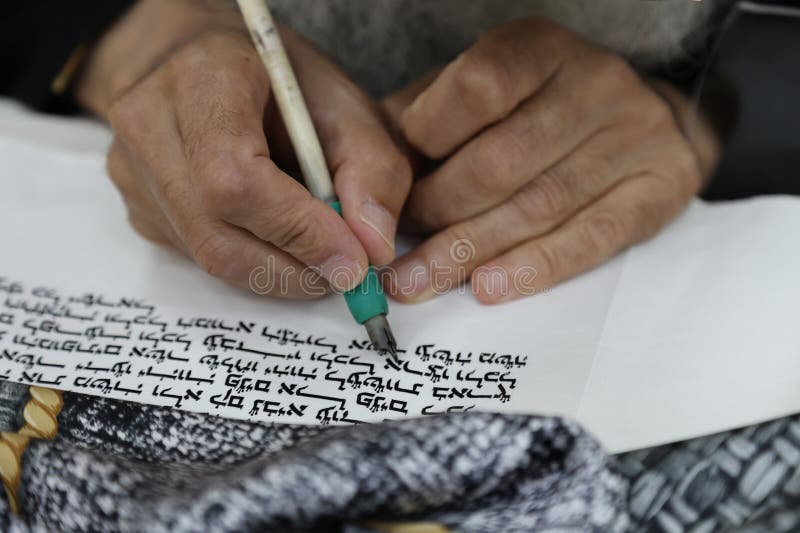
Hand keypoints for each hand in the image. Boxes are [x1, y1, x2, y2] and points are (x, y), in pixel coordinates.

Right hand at [74, 0, 410, 297]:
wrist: (208, 65)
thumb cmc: (280, 82)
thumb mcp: (346, 104)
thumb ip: (373, 170)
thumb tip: (373, 249)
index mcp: (202, 79)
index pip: (234, 178)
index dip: (297, 230)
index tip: (353, 259)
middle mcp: (149, 125)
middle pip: (215, 234)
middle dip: (294, 268)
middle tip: (346, 271)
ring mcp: (133, 172)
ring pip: (208, 256)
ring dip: (278, 272)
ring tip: (320, 252)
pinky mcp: (139, 209)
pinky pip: (199, 259)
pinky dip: (254, 263)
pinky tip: (278, 237)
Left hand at [382, 18, 719, 303]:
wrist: (646, 117)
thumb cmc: (537, 109)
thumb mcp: (479, 93)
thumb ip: (423, 123)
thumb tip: (366, 180)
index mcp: (538, 49)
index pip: (478, 88)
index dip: (428, 139)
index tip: (396, 183)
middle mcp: (592, 83)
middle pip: (501, 161)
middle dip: (439, 213)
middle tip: (397, 251)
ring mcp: (633, 136)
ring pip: (538, 206)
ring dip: (468, 252)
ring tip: (418, 284)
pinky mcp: (658, 189)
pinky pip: (590, 238)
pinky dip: (532, 268)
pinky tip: (487, 288)